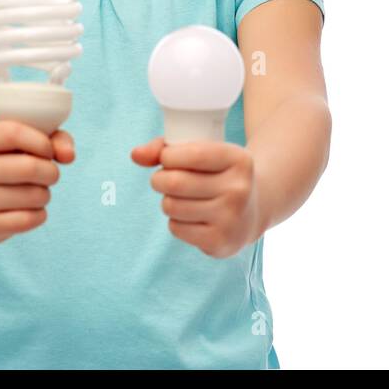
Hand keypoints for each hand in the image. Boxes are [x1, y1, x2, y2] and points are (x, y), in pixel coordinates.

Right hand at [0, 121, 74, 243]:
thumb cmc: (5, 162)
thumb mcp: (20, 142)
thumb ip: (53, 139)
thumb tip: (69, 156)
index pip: (13, 133)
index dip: (41, 142)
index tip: (46, 151)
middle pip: (30, 167)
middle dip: (51, 171)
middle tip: (48, 174)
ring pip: (35, 196)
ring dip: (45, 194)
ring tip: (34, 191)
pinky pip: (30, 219)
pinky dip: (39, 214)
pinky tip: (29, 209)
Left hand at [130, 137, 260, 258]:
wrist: (252, 211)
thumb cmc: (217, 174)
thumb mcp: (205, 152)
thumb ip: (166, 147)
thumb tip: (136, 155)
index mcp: (239, 160)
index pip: (194, 154)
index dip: (168, 155)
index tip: (167, 157)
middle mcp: (239, 189)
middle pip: (175, 182)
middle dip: (159, 179)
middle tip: (163, 179)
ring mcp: (231, 218)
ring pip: (171, 206)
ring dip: (166, 201)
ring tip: (179, 198)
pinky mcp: (219, 241)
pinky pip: (175, 228)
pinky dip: (175, 221)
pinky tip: (190, 216)